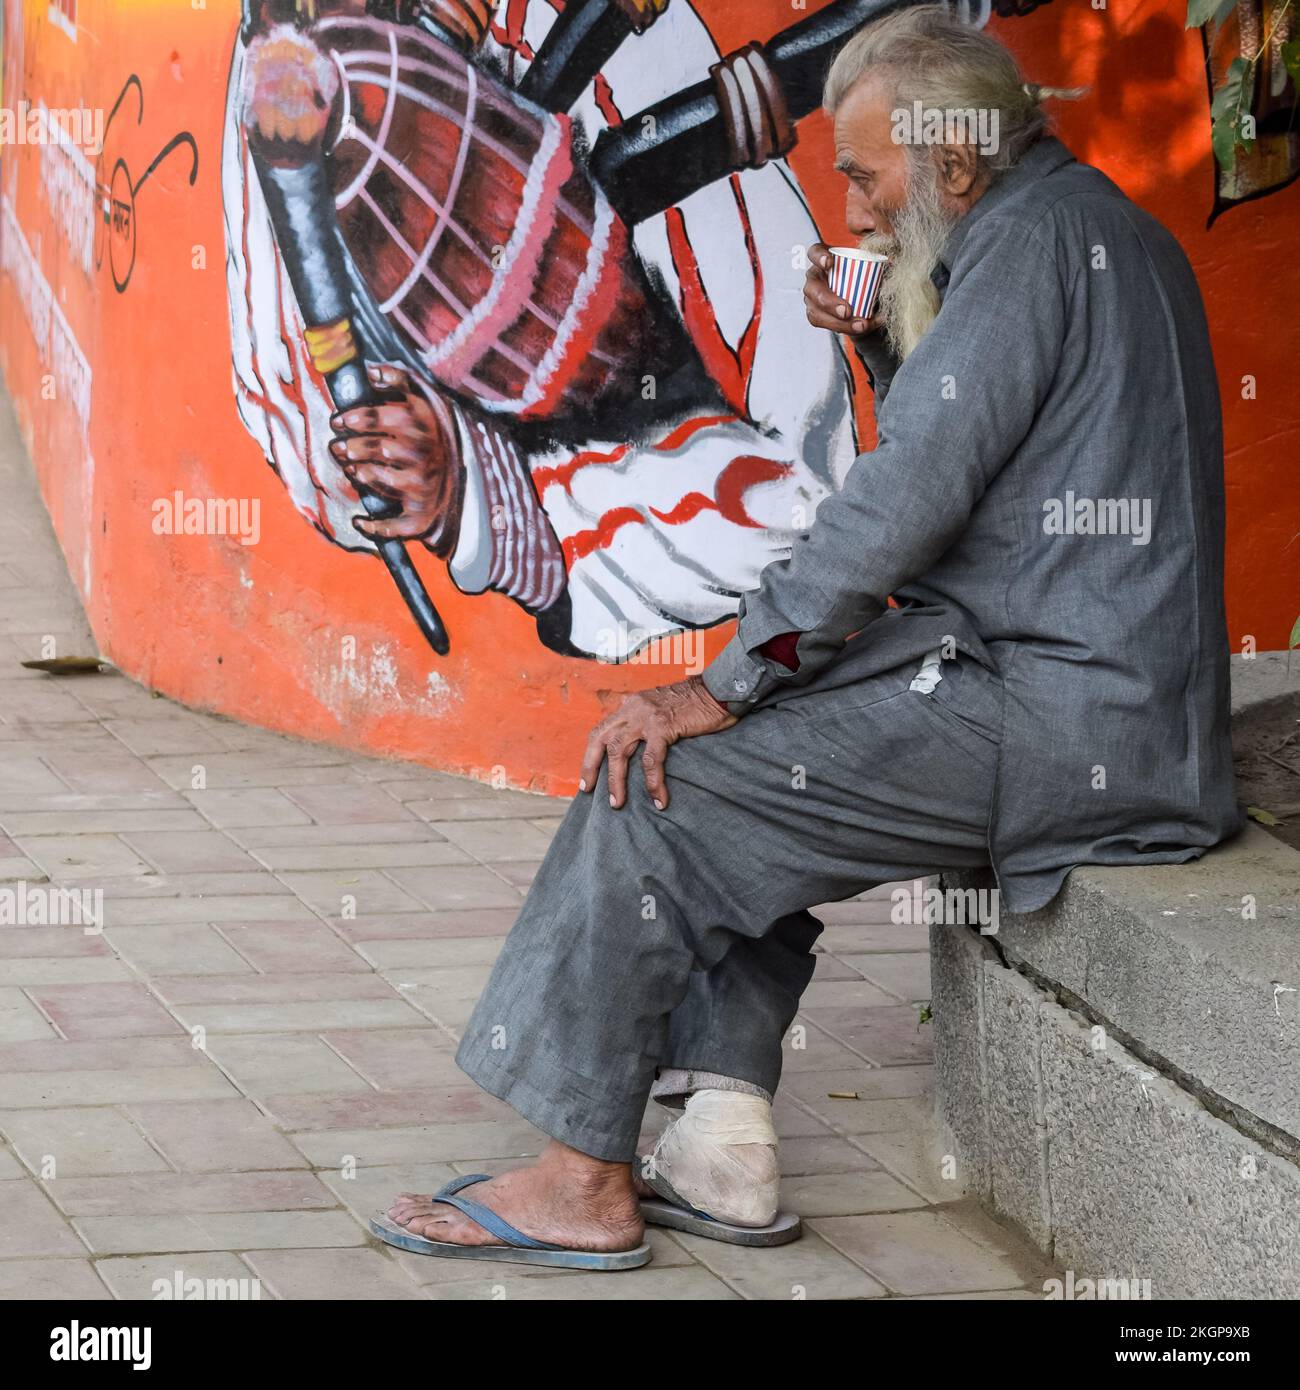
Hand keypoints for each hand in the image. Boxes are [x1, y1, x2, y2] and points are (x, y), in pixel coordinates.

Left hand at [329, 363, 461, 554]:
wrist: (462, 479)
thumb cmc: (432, 438)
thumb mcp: (425, 403)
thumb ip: (401, 380)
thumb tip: (371, 371)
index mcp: (425, 425)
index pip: (383, 416)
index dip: (355, 418)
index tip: (339, 421)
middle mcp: (424, 455)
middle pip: (378, 449)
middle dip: (351, 447)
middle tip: (338, 448)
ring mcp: (422, 486)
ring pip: (380, 479)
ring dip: (358, 474)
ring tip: (350, 468)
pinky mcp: (419, 514)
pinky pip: (393, 525)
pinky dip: (373, 526)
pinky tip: (358, 522)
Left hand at [579, 676, 736, 810]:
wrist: (719, 691)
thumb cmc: (696, 705)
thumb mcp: (662, 709)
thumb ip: (647, 723)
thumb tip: (639, 750)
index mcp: (631, 704)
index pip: (602, 728)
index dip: (591, 753)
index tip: (588, 777)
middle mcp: (633, 708)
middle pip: (600, 738)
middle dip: (590, 766)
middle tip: (587, 790)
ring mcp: (646, 716)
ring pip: (618, 751)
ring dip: (616, 780)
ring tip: (618, 803)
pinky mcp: (662, 726)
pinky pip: (651, 760)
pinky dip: (652, 782)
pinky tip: (658, 799)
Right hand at [804, 241, 882, 338]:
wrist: (871, 302)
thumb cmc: (870, 278)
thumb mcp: (878, 268)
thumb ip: (884, 264)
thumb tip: (895, 264)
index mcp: (826, 259)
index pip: (814, 252)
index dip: (818, 257)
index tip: (829, 263)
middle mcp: (816, 278)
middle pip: (812, 289)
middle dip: (829, 302)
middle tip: (847, 310)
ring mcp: (814, 299)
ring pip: (816, 312)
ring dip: (838, 322)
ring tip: (861, 325)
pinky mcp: (819, 316)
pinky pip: (827, 325)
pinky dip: (846, 329)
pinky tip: (862, 328)